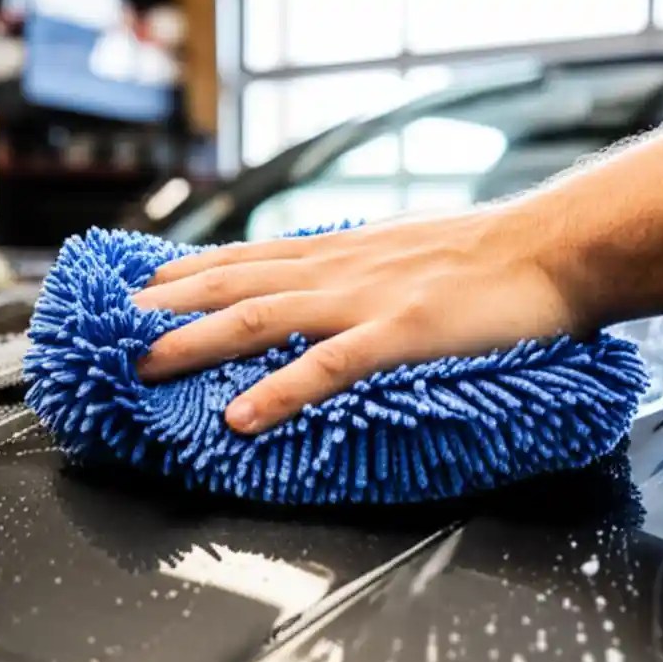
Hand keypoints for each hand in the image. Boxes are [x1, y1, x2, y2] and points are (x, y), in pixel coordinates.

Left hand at [131, 207, 582, 433]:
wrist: (550, 247)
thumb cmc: (484, 256)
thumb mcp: (402, 252)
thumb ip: (353, 269)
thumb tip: (313, 287)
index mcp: (339, 251)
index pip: (242, 258)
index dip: (183, 274)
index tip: (137, 290)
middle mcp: (338, 268)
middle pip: (232, 283)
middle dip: (166, 308)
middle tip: (112, 331)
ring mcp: (365, 299)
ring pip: (260, 316)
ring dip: (195, 341)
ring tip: (144, 365)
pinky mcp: (401, 332)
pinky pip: (327, 366)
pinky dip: (278, 389)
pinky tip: (241, 414)